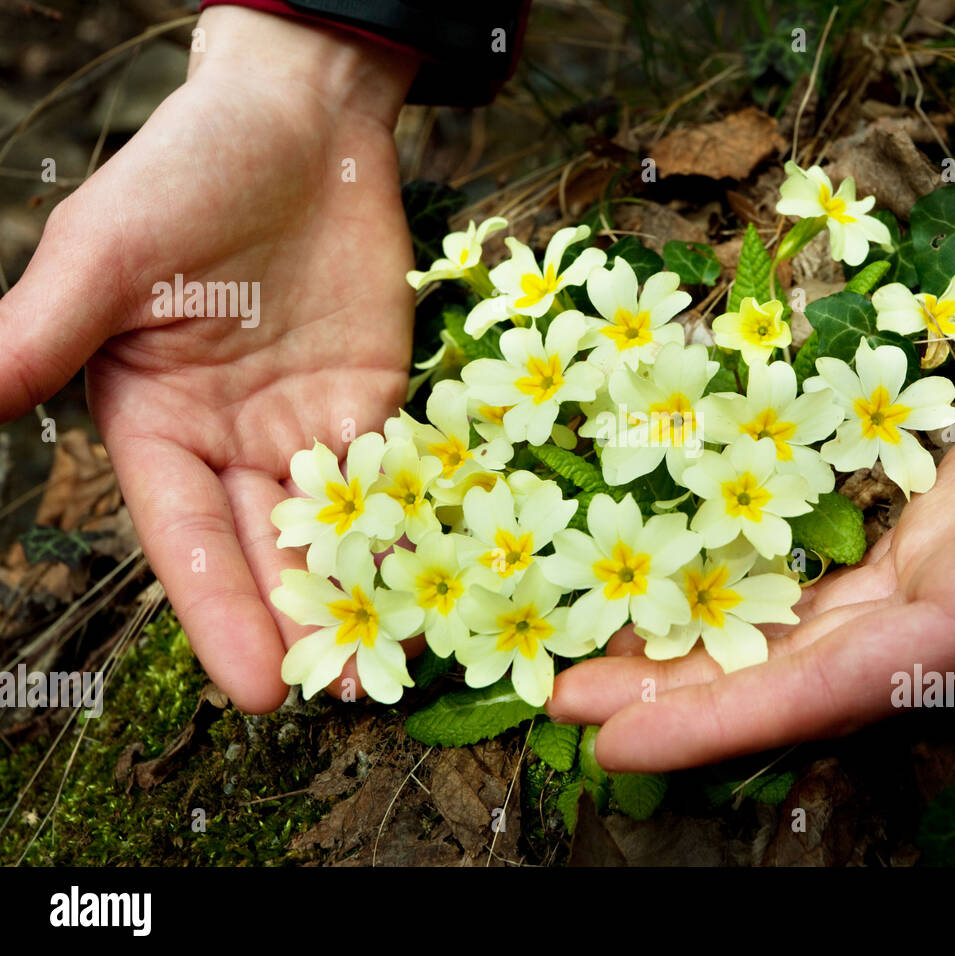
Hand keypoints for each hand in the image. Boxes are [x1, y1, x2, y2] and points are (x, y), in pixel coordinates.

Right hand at [0, 7, 418, 711]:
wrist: (299, 123)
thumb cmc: (189, 172)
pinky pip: (400, 477)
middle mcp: (230, 443)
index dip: (220, 613)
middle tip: (347, 696)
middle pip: (269, 553)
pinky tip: (452, 577)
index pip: (187, 540)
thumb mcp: (105, 254)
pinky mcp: (375, 402)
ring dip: (369, 594)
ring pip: (339, 530)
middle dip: (304, 625)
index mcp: (154, 426)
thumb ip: (39, 337)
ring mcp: (308, 427)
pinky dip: (422, 525)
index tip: (253, 690)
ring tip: (405, 666)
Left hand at [549, 182, 954, 794]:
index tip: (616, 744)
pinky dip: (761, 578)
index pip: (842, 684)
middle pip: (801, 668)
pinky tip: (707, 577)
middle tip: (562, 699)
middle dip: (682, 694)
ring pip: (808, 621)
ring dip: (706, 643)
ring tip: (602, 653)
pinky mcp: (948, 501)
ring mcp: (953, 549)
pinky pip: (835, 562)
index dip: (729, 721)